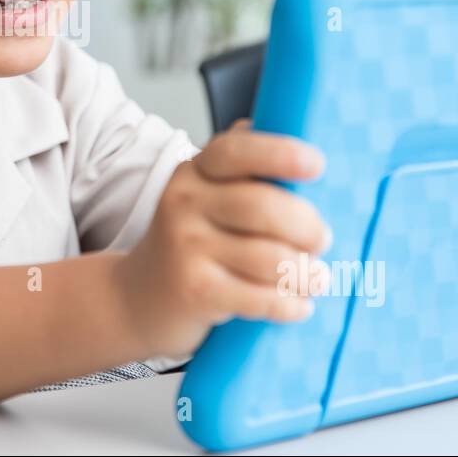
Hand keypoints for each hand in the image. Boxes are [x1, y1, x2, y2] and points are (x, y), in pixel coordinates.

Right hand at [117, 118, 330, 357]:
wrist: (135, 298)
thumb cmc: (191, 244)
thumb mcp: (206, 199)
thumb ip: (245, 175)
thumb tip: (303, 155)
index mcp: (194, 172)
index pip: (236, 151)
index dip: (280, 154)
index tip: (317, 165)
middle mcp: (183, 203)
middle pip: (262, 207)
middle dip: (306, 226)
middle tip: (322, 240)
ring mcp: (186, 247)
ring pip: (268, 257)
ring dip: (306, 272)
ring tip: (317, 277)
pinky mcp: (194, 291)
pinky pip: (258, 298)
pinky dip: (289, 305)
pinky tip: (300, 305)